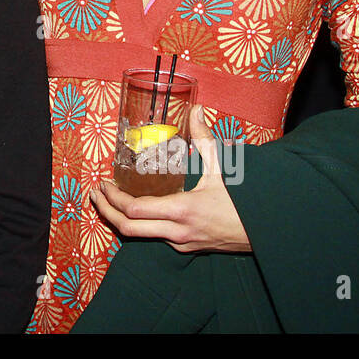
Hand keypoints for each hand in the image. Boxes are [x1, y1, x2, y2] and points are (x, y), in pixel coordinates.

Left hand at [90, 109, 250, 253]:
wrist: (264, 234)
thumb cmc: (243, 202)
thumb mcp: (223, 169)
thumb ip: (205, 139)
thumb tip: (196, 110)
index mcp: (182, 210)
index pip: (135, 210)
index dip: (113, 199)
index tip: (104, 184)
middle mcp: (177, 231)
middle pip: (127, 229)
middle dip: (105, 212)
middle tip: (95, 195)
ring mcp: (179, 242)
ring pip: (138, 237)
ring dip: (119, 219)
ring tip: (107, 201)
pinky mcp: (184, 248)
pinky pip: (153, 237)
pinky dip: (138, 224)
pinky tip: (134, 210)